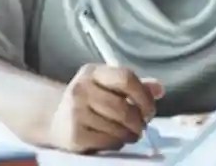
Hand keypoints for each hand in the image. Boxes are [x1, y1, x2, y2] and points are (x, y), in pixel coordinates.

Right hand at [44, 64, 163, 152]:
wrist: (56, 119)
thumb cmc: (91, 101)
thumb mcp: (109, 86)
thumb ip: (136, 86)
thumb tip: (159, 89)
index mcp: (92, 72)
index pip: (125, 78)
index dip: (144, 96)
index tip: (150, 109)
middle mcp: (80, 89)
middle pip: (122, 107)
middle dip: (138, 120)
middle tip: (143, 126)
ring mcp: (74, 113)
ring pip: (116, 127)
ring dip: (131, 134)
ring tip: (132, 133)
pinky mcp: (74, 135)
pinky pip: (107, 141)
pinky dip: (118, 142)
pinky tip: (118, 139)